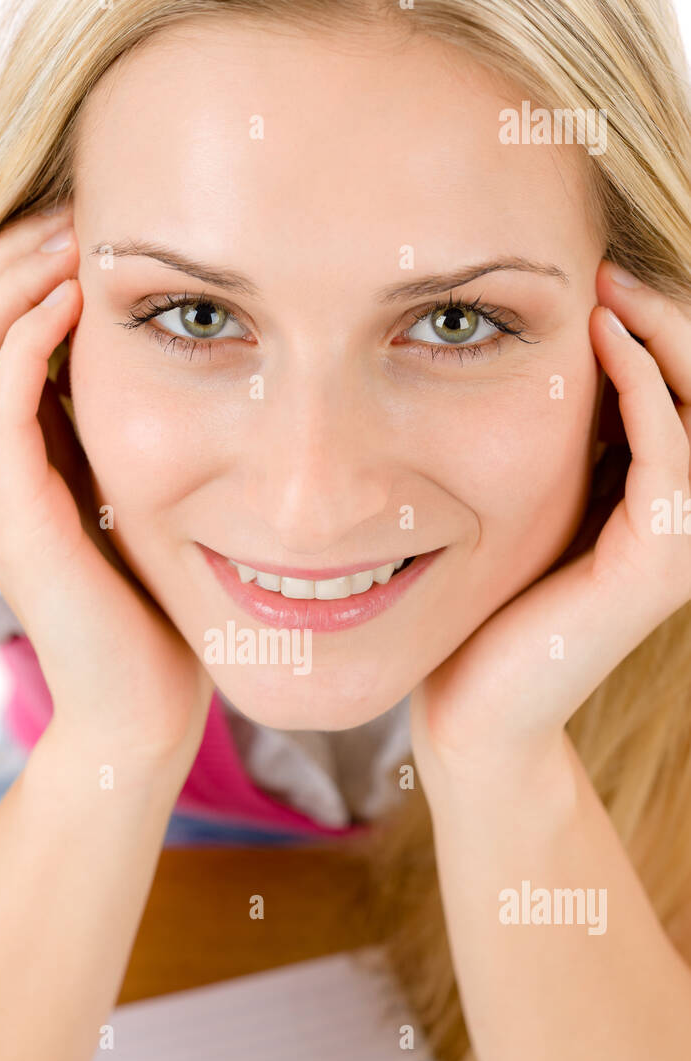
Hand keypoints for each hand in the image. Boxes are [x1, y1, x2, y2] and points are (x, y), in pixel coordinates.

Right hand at [0, 208, 211, 776]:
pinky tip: (73, 300)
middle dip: (5, 252)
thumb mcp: (133, 497)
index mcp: (3, 461)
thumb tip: (157, 360)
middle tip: (72, 208)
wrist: (141, 709)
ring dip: (10, 279)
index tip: (81, 223)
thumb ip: (117, 434)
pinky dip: (23, 341)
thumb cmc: (152, 609)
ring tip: (71, 237)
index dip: (12, 266)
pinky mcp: (15, 520)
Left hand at [409, 258, 690, 786]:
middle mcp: (686, 524)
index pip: (686, 399)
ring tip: (609, 291)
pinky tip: (606, 342)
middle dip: (670, 321)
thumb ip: (565, 451)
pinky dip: (646, 388)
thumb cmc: (488, 609)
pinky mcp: (657, 564)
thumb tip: (552, 362)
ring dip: (664, 339)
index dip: (657, 333)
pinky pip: (671, 451)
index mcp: (662, 510)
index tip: (599, 281)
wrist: (475, 707)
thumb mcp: (531, 508)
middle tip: (610, 270)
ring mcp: (682, 546)